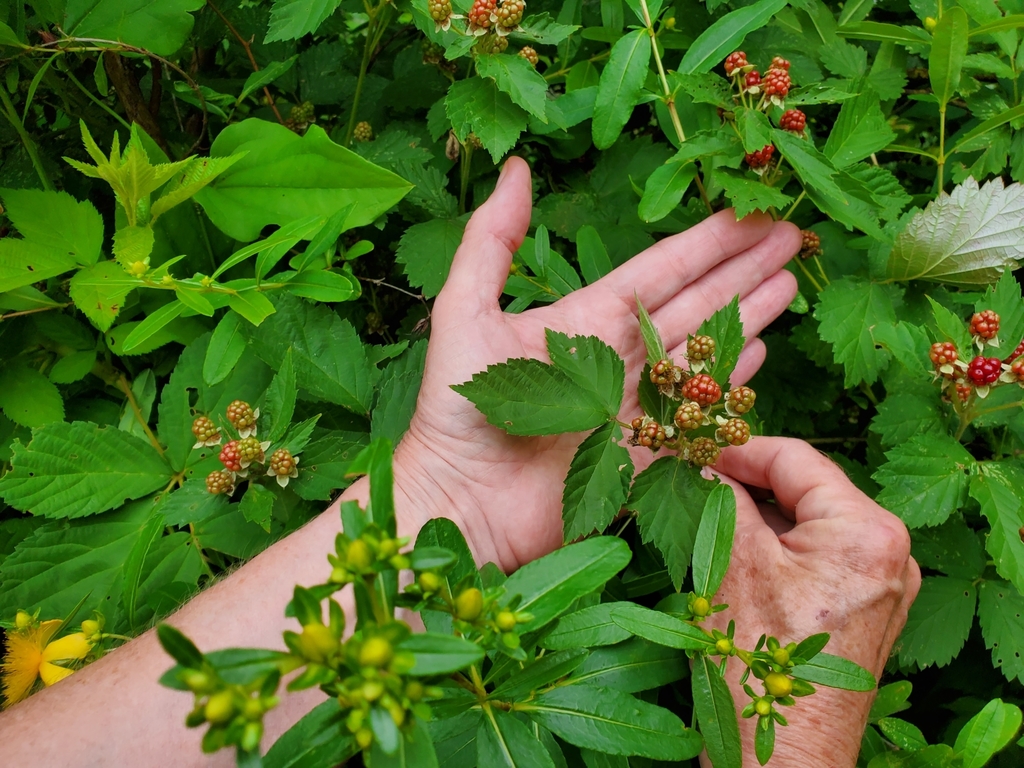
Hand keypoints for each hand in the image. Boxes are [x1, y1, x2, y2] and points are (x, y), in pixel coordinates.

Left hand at [396, 157, 800, 570]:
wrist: (460, 501)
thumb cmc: (455, 410)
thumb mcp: (464, 311)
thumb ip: (491, 240)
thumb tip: (516, 167)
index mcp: (584, 318)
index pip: (662, 271)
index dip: (709, 242)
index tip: (752, 215)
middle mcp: (616, 356)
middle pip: (695, 302)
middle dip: (743, 268)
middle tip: (794, 236)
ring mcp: (633, 404)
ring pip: (703, 350)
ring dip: (747, 315)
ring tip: (791, 284)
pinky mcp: (643, 451)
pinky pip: (696, 410)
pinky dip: (728, 383)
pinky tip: (759, 354)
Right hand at [708, 437, 920, 767]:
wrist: (782, 756)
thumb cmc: (761, 665)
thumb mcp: (733, 563)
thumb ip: (720, 498)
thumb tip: (698, 462)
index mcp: (867, 532)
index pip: (796, 459)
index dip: (739, 448)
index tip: (696, 447)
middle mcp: (890, 552)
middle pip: (807, 490)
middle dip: (747, 483)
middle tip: (695, 479)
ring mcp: (883, 584)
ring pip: (810, 524)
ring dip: (759, 516)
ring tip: (707, 516)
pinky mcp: (867, 609)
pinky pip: (820, 558)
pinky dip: (778, 548)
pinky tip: (736, 552)